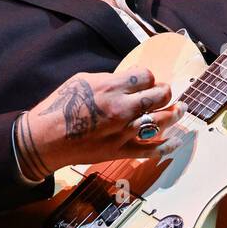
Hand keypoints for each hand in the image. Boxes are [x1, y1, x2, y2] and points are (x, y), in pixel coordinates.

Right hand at [14, 68, 188, 180]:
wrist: (44, 139)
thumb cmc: (59, 106)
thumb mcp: (82, 80)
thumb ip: (109, 79)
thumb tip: (128, 79)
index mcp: (112, 87)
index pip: (146, 76)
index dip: (149, 77)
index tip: (147, 81)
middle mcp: (122, 108)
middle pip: (160, 96)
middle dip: (166, 92)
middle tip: (167, 93)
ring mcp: (124, 131)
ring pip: (162, 121)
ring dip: (175, 113)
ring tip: (182, 109)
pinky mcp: (121, 151)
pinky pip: (151, 150)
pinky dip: (167, 146)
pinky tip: (176, 140)